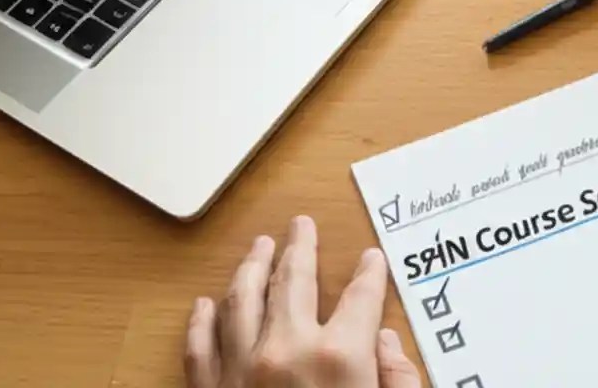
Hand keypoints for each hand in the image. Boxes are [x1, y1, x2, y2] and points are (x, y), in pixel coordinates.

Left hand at [185, 216, 421, 387]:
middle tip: (300, 226)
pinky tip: (205, 305)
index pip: (361, 297)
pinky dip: (202, 321)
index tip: (370, 259)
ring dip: (250, 268)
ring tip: (258, 248)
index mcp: (340, 357)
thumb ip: (398, 382)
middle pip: (293, 281)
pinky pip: (199, 345)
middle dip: (299, 248)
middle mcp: (287, 351)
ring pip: (241, 300)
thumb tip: (387, 344)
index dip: (369, 273)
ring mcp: (241, 370)